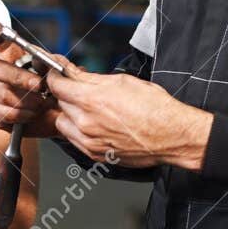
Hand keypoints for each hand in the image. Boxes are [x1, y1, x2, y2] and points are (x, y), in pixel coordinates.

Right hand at [0, 21, 61, 138]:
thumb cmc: (53, 88)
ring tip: (44, 104)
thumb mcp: (60, 72)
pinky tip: (34, 113)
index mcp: (12, 52)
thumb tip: (62, 66)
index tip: (0, 34)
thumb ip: (59, 65)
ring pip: (1, 93)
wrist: (50, 114)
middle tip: (39, 86)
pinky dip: (23, 114)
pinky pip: (3, 113)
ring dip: (26, 100)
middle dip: (18, 77)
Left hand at [48, 65, 212, 169]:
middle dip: (67, 93)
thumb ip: (92, 79)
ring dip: (69, 114)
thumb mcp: (123, 82)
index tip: (57, 73)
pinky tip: (94, 124)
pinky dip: (77, 130)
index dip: (55, 76)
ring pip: (63, 122)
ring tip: (87, 109)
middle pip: (59, 102)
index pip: (56, 85)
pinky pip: (73, 139)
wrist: (172, 136)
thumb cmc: (155, 108)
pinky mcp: (95, 155)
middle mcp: (86, 122)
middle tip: (80, 89)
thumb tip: (75, 74)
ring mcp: (89, 141)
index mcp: (92, 100)